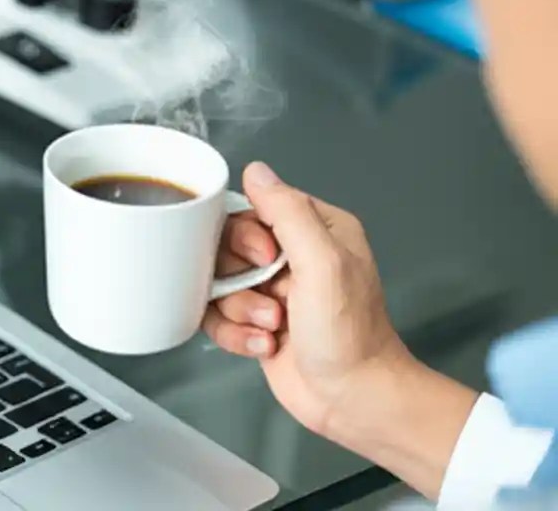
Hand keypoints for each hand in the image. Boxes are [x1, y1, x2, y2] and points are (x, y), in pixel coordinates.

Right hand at [206, 162, 476, 498]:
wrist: (352, 399)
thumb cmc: (350, 335)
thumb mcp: (322, 262)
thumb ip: (287, 212)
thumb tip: (257, 171)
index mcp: (316, 229)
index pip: (255, 206)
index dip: (246, 235)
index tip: (264, 260)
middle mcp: (293, 256)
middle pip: (226, 245)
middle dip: (240, 279)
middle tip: (272, 299)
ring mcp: (271, 289)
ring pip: (218, 283)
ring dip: (239, 310)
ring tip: (273, 326)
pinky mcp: (255, 322)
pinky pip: (218, 316)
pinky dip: (236, 335)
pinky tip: (265, 345)